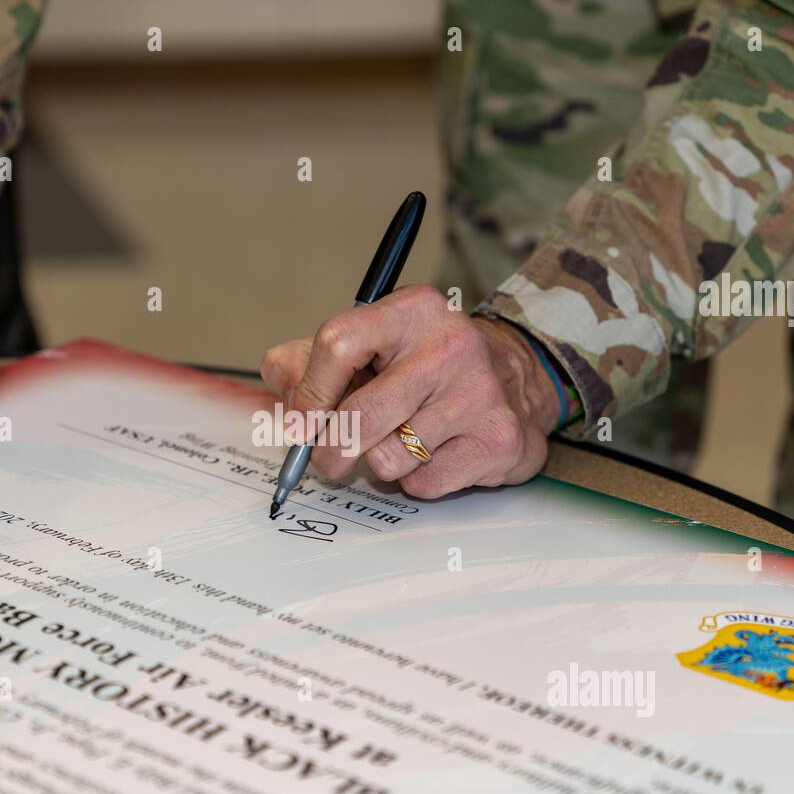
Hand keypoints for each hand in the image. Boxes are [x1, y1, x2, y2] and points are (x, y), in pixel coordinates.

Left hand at [259, 284, 560, 498]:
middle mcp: (450, 344)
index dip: (308, 394)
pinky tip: (436, 453)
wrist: (516, 379)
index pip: (338, 344)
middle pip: (359, 415)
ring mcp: (479, 392)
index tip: (300, 425)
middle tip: (329, 460)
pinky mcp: (498, 438)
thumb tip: (277, 393)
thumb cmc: (424, 365)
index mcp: (411, 310)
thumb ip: (308, 363)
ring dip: (382, 463)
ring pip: (388, 458)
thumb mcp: (369, 345)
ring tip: (402, 441)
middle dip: (331, 450)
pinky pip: (424, 483)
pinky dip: (417, 480)